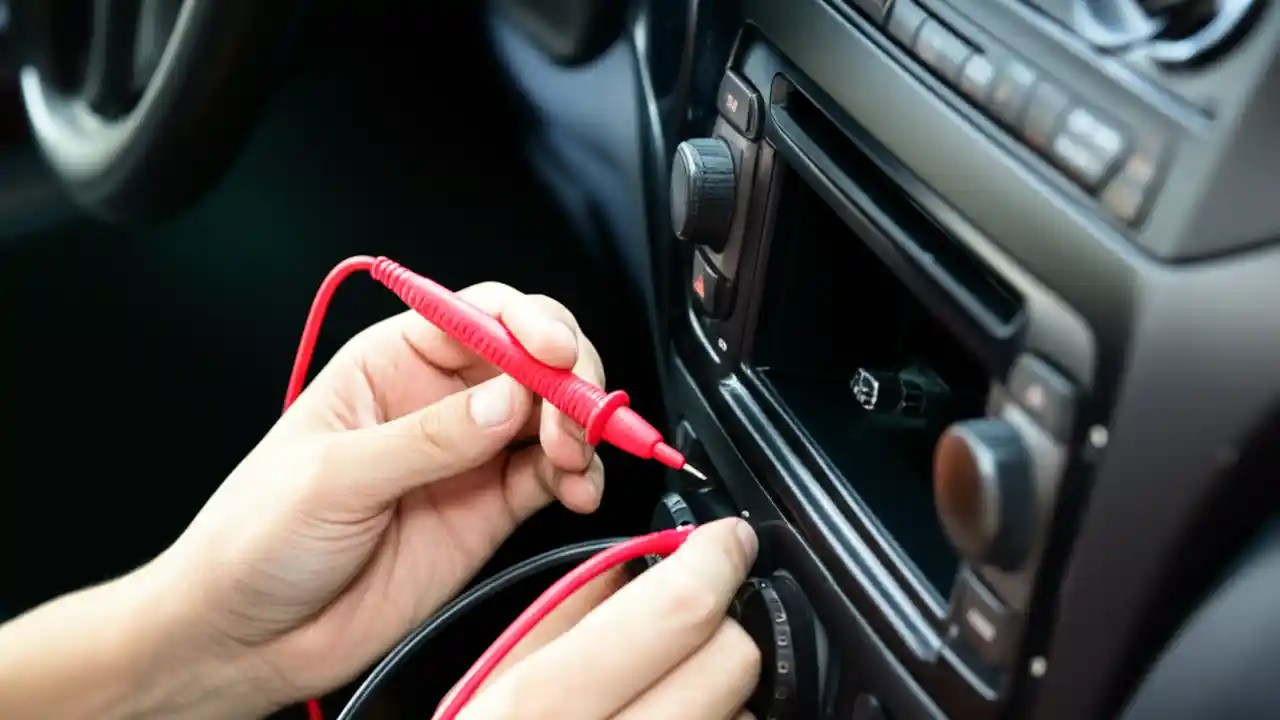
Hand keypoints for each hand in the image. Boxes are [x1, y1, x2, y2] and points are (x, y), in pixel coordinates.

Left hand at [151, 283, 607, 713]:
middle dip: (568, 377)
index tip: (554, 354)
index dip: (527, 324)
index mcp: (391, 362)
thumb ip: (428, 439)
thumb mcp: (335, 476)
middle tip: (576, 416)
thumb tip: (509, 400)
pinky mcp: (491, 508)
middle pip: (530, 358)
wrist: (248, 635)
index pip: (479, 315)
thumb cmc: (257, 537)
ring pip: (553, 415)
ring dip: (581, 429)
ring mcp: (471, 454)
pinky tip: (578, 490)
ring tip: (573, 462)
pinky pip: (553, 477)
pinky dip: (580, 478)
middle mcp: (439, 399)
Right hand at [455, 518, 761, 719]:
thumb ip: (554, 620)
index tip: (725, 542)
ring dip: (722, 694)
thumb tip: (637, 560)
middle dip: (722, 626)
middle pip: (728, 664)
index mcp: (530, 713)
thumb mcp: (481, 693)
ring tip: (668, 696)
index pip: (672, 617)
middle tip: (694, 622)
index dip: (713, 564)